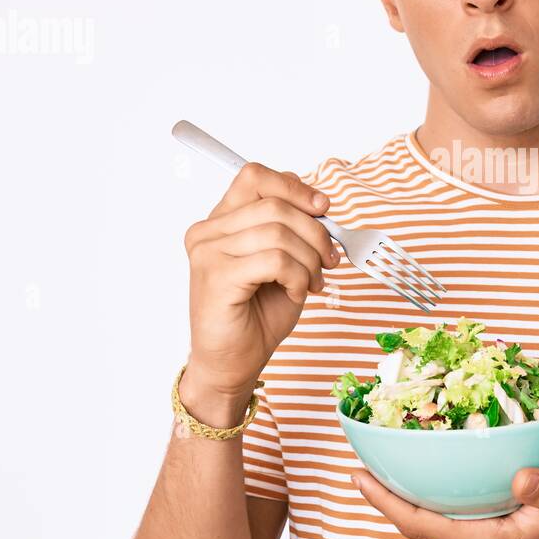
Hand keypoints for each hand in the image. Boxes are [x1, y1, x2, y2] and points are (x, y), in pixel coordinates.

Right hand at [182, 162, 341, 401]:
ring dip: (310, 260)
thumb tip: (318, 201)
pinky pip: (275, 260)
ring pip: (279, 233)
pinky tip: (296, 293)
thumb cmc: (258, 314)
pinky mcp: (217, 276)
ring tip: (313, 283)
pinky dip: (298, 277)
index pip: (255, 177)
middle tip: (330, 260)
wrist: (234, 362)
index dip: (295, 188)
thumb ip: (291, 227)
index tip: (323, 208)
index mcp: (220, 221)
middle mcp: (207, 232)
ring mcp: (208, 253)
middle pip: (274, 205)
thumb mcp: (283, 261)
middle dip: (315, 232)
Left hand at [350, 467, 538, 538]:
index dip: (385, 500)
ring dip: (404, 500)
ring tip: (384, 464)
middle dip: (386, 495)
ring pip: (425, 527)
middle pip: (414, 526)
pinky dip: (424, 505)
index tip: (359, 475)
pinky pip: (439, 528)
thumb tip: (522, 477)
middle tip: (364, 460)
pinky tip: (418, 480)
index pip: (420, 524)